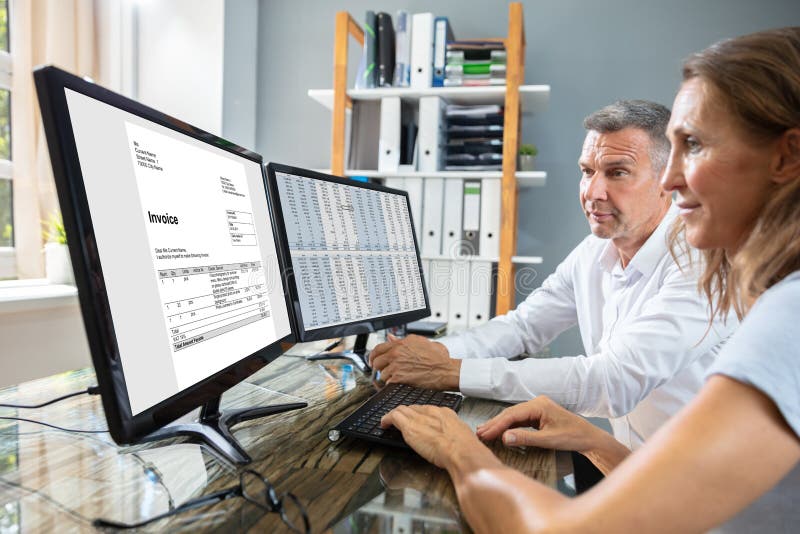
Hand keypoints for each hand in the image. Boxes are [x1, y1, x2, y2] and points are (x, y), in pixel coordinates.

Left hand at [369, 334, 460, 389]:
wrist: (445, 370)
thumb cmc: (438, 358)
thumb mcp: (421, 342)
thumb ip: (403, 339)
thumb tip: (391, 337)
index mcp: (401, 343)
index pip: (378, 348)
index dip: (373, 356)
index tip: (373, 360)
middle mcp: (396, 353)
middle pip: (376, 361)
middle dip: (378, 367)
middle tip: (382, 371)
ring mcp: (396, 366)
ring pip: (381, 374)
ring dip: (386, 377)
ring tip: (395, 378)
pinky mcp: (399, 378)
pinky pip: (387, 383)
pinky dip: (391, 385)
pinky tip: (398, 384)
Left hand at [380, 405, 496, 472]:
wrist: (461, 451)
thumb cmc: (465, 449)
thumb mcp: (461, 437)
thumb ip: (453, 437)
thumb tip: (452, 443)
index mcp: (445, 414)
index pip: (427, 410)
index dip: (420, 415)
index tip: (417, 420)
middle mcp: (431, 412)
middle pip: (414, 408)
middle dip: (406, 413)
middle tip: (400, 420)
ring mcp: (420, 418)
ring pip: (402, 409)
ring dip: (395, 415)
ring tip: (389, 421)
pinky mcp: (409, 426)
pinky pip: (393, 416)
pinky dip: (387, 419)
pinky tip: (384, 424)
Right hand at [477, 396, 606, 452]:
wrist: (589, 438)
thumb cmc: (573, 437)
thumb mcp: (548, 440)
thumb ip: (525, 438)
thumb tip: (504, 438)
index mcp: (539, 405)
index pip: (512, 415)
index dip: (497, 425)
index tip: (484, 434)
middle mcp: (536, 403)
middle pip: (510, 413)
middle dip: (494, 424)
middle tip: (478, 433)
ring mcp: (537, 409)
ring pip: (513, 417)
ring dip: (499, 425)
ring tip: (484, 432)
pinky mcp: (538, 416)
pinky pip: (519, 420)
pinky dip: (508, 427)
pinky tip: (499, 432)